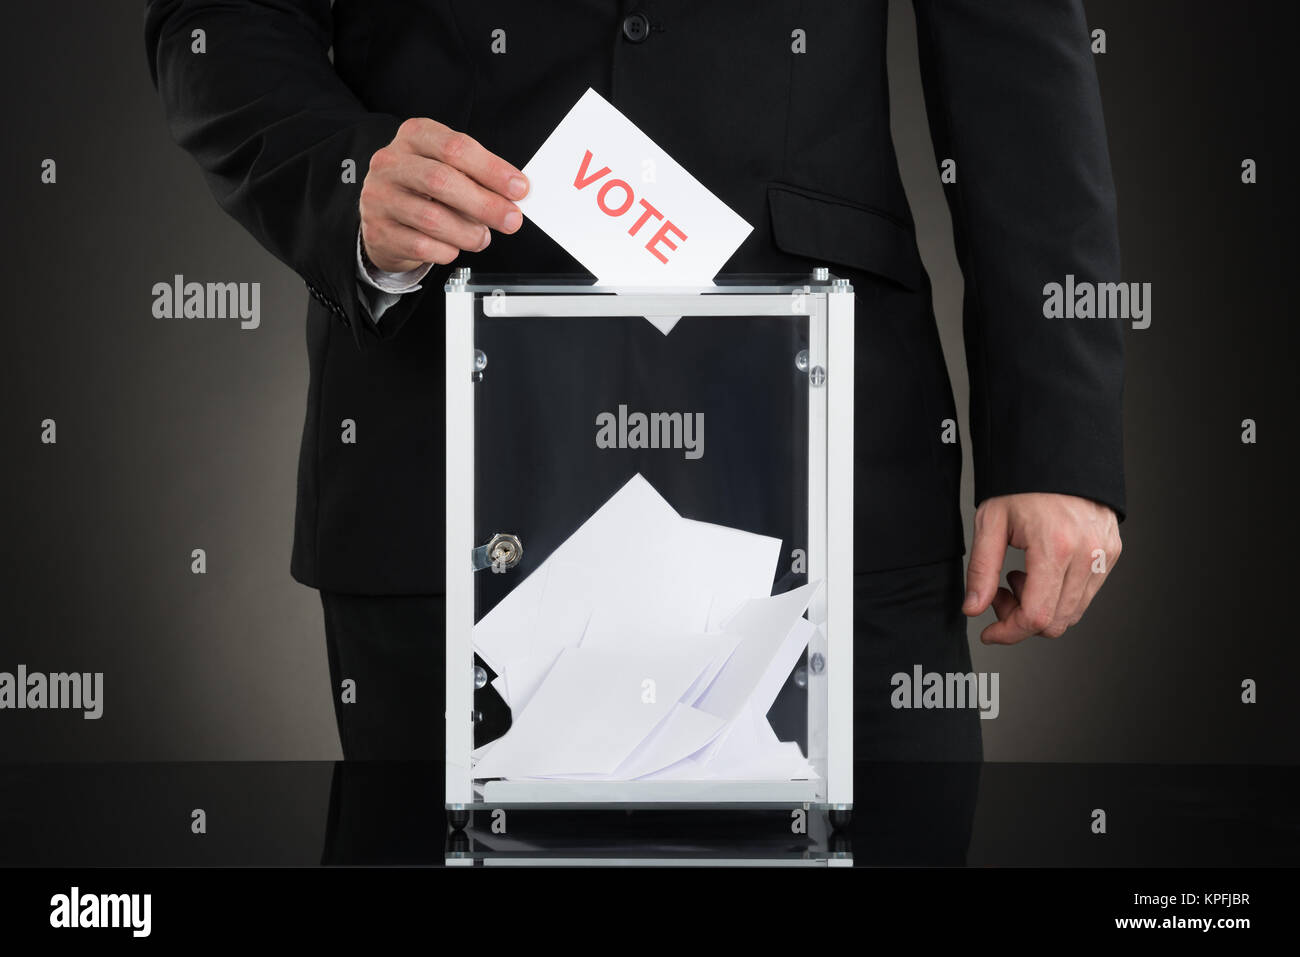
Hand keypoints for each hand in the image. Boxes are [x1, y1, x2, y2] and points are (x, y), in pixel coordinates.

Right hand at [359, 118, 528, 272]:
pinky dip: (447, 251)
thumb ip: (478, 179)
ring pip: (432, 218)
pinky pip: (421, 246)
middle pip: (442, 181)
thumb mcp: (448, 170)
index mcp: (414, 137)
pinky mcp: (378, 231)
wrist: (383, 217)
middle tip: (510, 219)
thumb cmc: (423, 189)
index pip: (456, 148)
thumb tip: (511, 198)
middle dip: (485, 204)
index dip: (492, 169)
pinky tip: (453, 247)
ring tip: (481, 237)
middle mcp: (391, 163)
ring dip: (468, 233)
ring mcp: (380, 197)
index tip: (519, 188)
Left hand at [962, 492, 1120, 643]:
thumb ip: (981, 570)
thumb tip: (973, 608)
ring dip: (1042, 607)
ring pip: (1074, 612)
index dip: (1009, 632)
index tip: (990, 631)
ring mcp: (1105, 554)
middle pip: (1057, 621)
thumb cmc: (1022, 482)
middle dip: (1022, 619)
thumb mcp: (990, 522)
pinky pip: (1087, 593)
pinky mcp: (1112, 552)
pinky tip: (1041, 570)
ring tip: (1019, 576)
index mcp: (1055, 547)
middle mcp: (1087, 554)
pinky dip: (1061, 594)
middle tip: (1000, 593)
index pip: (1037, 616)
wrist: (1057, 453)